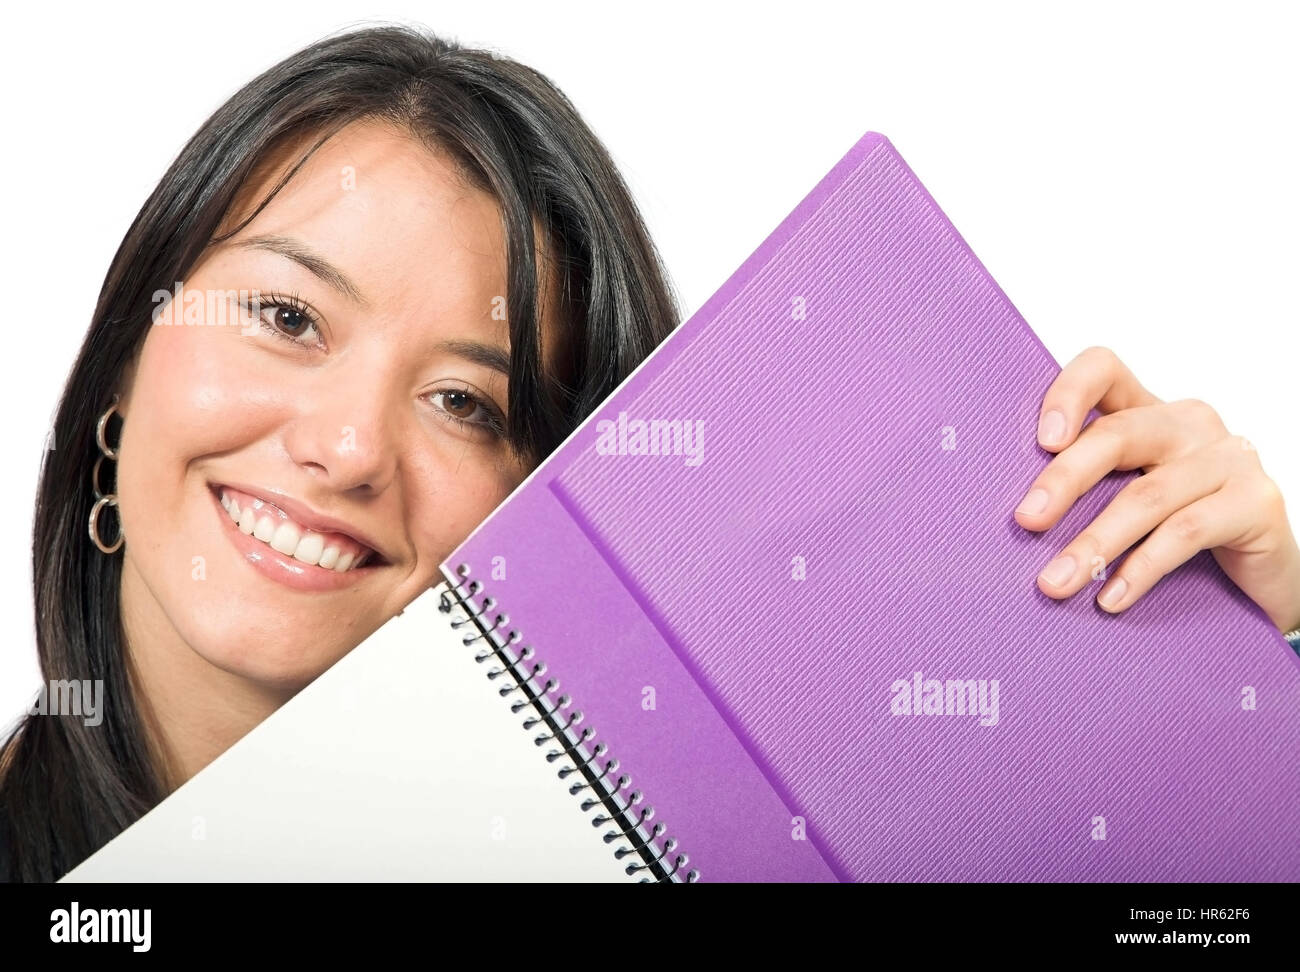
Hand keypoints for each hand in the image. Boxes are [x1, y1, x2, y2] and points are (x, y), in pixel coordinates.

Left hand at [1013, 346, 1299, 633]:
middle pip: (1116, 436)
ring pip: (1147, 495)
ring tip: (1055, 583)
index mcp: (1147, 411)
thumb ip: (1084, 488)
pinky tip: (1109, 598)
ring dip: (1094, 543)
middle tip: (1026, 520)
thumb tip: (1013, 516)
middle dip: (1064, 480)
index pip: (1105, 370)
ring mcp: (1228, 458)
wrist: (1260, 577)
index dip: (1069, 393)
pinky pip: (1185, 533)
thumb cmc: (1177, 533)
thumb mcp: (1124, 499)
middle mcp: (1189, 423)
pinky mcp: (1255, 501)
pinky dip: (1139, 569)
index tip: (1040, 440)